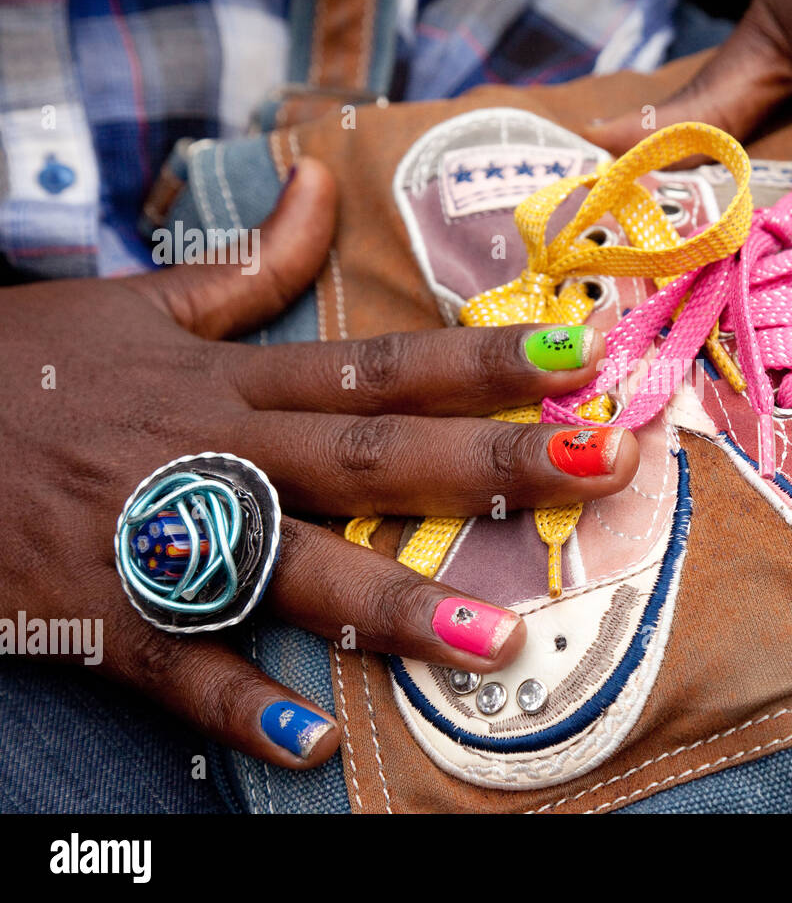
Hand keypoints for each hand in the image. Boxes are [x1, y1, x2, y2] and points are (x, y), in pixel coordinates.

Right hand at [0, 159, 637, 767]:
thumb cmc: (29, 368)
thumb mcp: (142, 301)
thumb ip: (252, 261)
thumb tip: (321, 180)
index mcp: (236, 381)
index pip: (384, 365)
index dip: (484, 361)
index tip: (581, 356)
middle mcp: (220, 452)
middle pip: (375, 457)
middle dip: (492, 462)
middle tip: (603, 465)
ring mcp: (163, 535)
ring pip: (293, 568)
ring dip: (390, 604)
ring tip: (494, 639)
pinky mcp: (101, 612)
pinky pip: (178, 667)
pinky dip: (238, 703)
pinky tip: (310, 741)